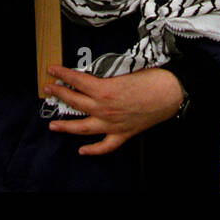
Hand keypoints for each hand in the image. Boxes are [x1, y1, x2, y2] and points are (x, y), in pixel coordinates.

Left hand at [43, 65, 183, 154]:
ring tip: (53, 124)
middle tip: (48, 90)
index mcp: (104, 89)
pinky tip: (82, 150)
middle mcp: (104, 109)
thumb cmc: (151, 77)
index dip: (62, 75)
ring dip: (66, 126)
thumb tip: (93, 76)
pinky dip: (92, 150)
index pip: (76, 81)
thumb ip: (106, 76)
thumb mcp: (123, 70)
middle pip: (75, 102)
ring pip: (83, 128)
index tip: (51, 70)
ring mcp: (112, 124)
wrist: (171, 92)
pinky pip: (104, 146)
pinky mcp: (123, 134)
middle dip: (59, 95)